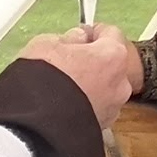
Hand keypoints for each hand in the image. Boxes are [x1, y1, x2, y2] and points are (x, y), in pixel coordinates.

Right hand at [19, 22, 142, 116]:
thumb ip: (68, 38)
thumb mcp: (47, 44)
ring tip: (64, 84)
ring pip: (105, 88)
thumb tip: (75, 39)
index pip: (111, 33)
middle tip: (70, 59)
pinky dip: (86, 103)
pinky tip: (66, 101)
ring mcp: (114, 107)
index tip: (82, 33)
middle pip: (111, 63)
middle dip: (93, 60)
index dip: (94, 31)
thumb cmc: (43, 80)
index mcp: (113, 55)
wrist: (36, 122)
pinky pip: (97, 107)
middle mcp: (120, 82)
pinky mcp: (103, 125)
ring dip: (91, 84)